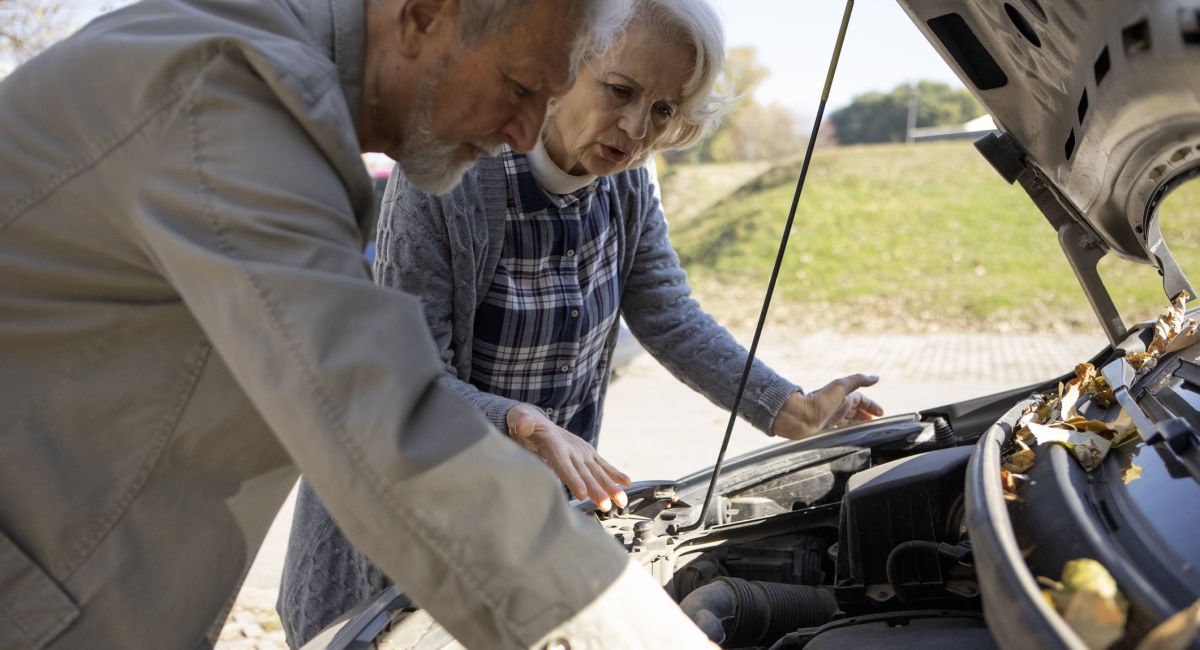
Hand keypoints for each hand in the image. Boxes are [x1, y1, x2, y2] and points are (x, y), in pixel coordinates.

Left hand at [506, 403, 631, 510]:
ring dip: (610, 487)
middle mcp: (573, 448)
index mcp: (555, 444)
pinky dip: (615, 474)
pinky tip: (627, 484)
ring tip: (621, 501)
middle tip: (606, 505)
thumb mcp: (519, 421)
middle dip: (597, 489)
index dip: (573, 480)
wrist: (537, 419)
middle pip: (585, 472)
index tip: (582, 495)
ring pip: (597, 472)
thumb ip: (522, 424)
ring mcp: (582, 451)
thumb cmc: (524, 424)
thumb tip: (522, 427)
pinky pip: (603, 465)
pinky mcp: (588, 453)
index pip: (564, 465)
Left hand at [770, 374, 883, 439]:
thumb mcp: (840, 386)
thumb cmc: (818, 401)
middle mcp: (837, 405)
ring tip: (867, 429)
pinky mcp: (825, 427)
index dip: (871, 405)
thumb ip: (858, 380)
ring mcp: (831, 417)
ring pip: (849, 420)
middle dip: (866, 414)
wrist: (798, 417)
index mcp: (842, 395)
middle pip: (855, 410)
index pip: (861, 400)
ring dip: (858, 423)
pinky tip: (851, 434)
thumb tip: (876, 377)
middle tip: (875, 422)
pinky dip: (848, 430)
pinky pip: (841, 429)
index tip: (881, 414)